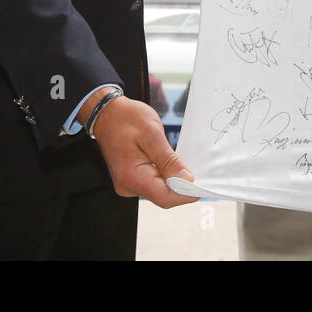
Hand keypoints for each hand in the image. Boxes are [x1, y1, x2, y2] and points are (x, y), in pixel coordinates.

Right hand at [89, 94, 197, 208]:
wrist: (107, 113)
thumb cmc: (126, 119)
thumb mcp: (152, 134)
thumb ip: (169, 160)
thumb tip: (187, 179)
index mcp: (131, 177)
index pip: (165, 197)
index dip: (186, 194)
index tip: (203, 184)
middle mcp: (128, 186)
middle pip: (164, 196)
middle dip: (183, 186)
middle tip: (200, 170)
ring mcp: (129, 184)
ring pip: (161, 190)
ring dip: (175, 180)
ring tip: (186, 163)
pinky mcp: (133, 179)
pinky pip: (155, 183)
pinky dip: (167, 175)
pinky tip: (173, 164)